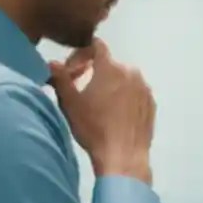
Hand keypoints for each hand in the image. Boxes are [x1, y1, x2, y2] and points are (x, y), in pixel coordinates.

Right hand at [49, 39, 154, 183]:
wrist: (123, 156)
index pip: (96, 46)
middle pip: (109, 64)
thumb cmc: (94, 128)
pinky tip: (116, 115)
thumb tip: (51, 63)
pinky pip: (135, 93)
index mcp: (110, 67)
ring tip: (99, 105)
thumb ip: (60, 78)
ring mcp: (144, 88)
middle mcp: (131, 71)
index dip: (81, 54)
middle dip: (93, 72)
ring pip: (123, 78)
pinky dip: (124, 97)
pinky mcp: (151, 103)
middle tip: (82, 90)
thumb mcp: (70, 103)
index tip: (72, 71)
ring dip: (110, 85)